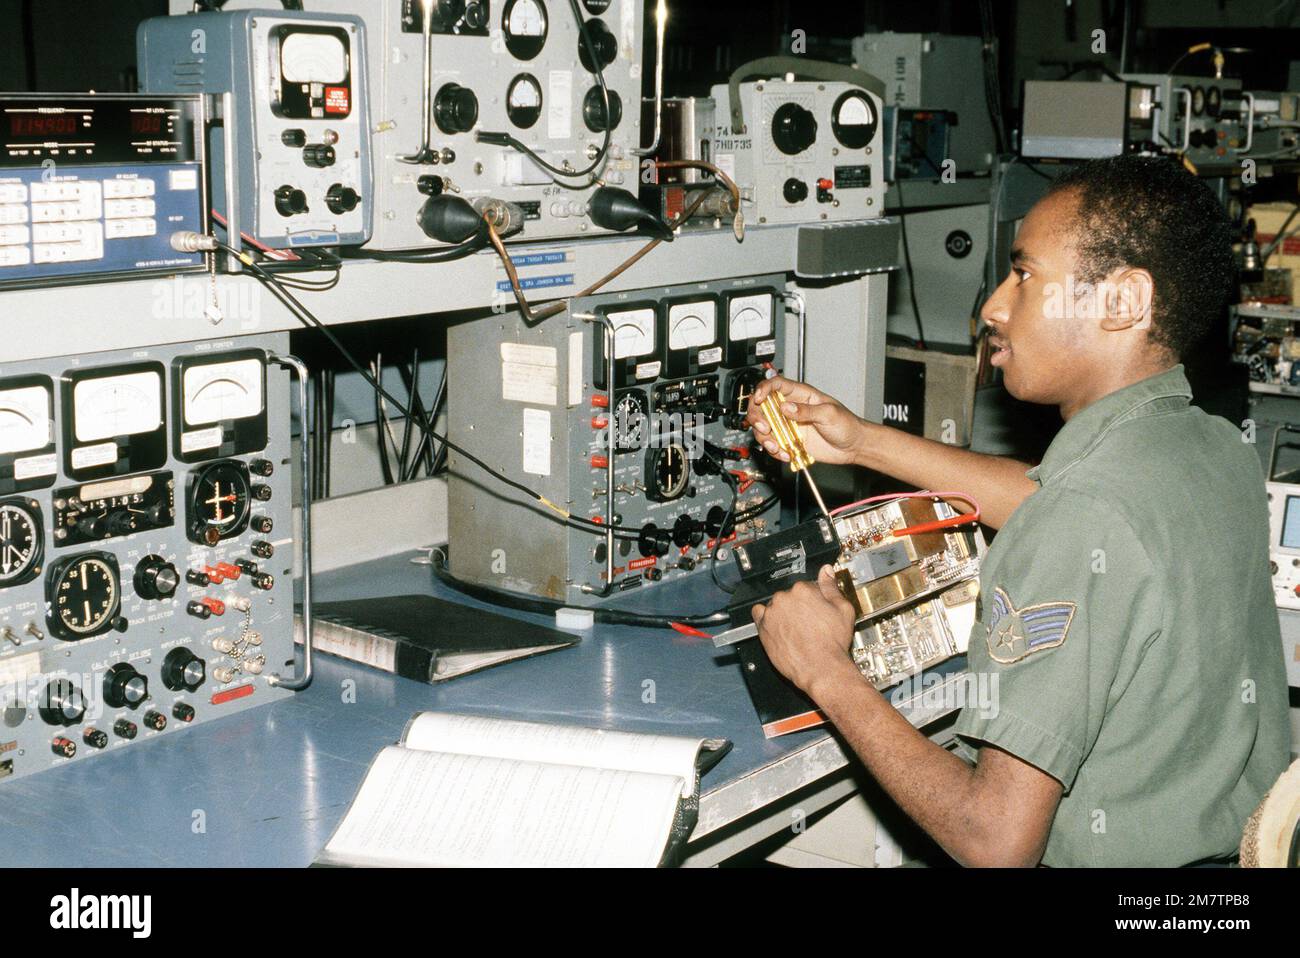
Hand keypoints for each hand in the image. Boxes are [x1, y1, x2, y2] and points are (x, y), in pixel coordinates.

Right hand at [745, 376, 865, 466]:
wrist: (853, 447)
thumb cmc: (847, 425)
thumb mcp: (828, 414)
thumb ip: (806, 410)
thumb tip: (786, 407)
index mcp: (801, 395)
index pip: (776, 385)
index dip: (763, 389)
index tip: (759, 400)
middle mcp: (791, 408)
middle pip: (762, 406)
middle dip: (757, 417)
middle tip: (765, 428)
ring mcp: (789, 425)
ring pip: (764, 427)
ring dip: (765, 438)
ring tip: (776, 447)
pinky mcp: (789, 440)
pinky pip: (773, 444)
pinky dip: (775, 451)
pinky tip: (786, 454)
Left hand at [751, 565, 858, 696]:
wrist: (821, 668)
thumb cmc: (832, 644)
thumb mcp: (843, 610)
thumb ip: (832, 587)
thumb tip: (827, 572)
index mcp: (803, 590)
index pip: (805, 586)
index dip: (813, 598)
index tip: (815, 607)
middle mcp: (784, 598)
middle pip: (790, 596)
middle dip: (798, 606)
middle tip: (808, 621)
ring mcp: (772, 613)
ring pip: (776, 606)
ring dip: (783, 613)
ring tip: (795, 627)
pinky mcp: (763, 627)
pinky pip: (758, 615)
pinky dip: (765, 618)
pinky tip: (776, 626)